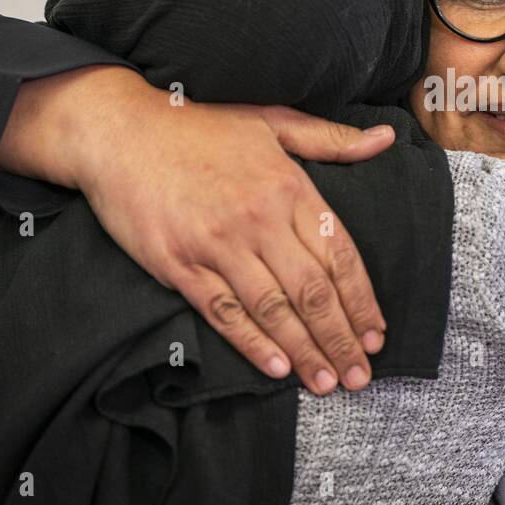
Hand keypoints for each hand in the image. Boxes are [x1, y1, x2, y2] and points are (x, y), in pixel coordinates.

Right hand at [0, 65, 393, 394]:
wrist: (119, 131)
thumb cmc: (198, 127)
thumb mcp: (271, 122)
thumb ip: (331, 139)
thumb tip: (386, 139)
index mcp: (288, 186)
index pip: (339, 254)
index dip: (361, 300)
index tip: (377, 333)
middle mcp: (258, 218)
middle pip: (312, 290)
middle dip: (340, 337)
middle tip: (360, 375)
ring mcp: (217, 244)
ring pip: (273, 308)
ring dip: (304, 351)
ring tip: (326, 382)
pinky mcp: (178, 264)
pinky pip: (223, 312)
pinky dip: (252, 343)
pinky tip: (277, 368)